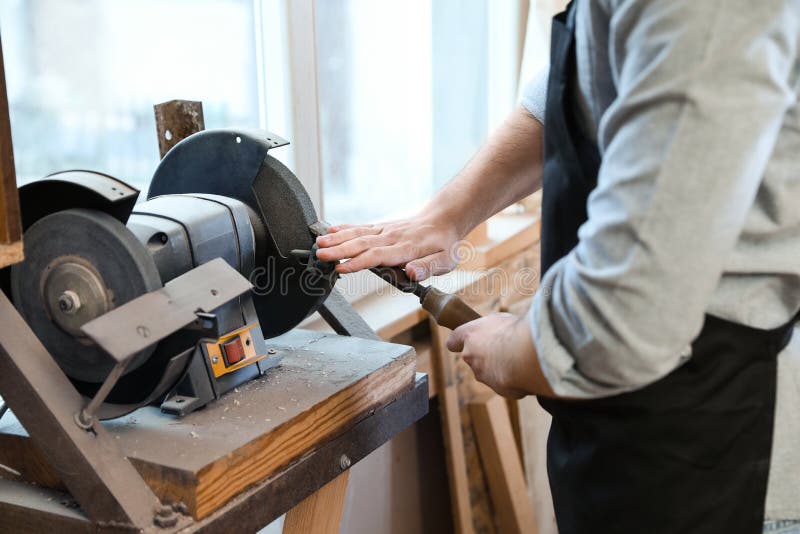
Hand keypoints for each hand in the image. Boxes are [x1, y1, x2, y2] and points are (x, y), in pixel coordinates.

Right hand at [315, 215, 460, 280]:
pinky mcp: (382, 227)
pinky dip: (345, 228)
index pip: (377, 256)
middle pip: (362, 243)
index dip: (358, 262)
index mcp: (406, 248)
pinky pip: (361, 227)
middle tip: (320, 254)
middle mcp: (392, 237)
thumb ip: (427, 268)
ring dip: (337, 237)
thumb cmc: (444, 244)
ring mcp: (386, 230)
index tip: (340, 267)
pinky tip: (331, 229)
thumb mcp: (445, 261)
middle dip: (339, 249)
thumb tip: (411, 273)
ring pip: (358, 233)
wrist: (444, 219)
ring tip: (319, 242)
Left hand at [447, 312, 554, 397]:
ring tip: (519, 359)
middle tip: (504, 349)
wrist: (529, 354)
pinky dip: (513, 379)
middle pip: (473, 358)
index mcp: (469, 335)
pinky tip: (525, 370)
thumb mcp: (501, 319)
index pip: (453, 342)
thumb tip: (494, 330)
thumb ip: (491, 327)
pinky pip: (505, 383)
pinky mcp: (497, 388)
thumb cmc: (515, 331)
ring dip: (500, 367)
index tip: (466, 342)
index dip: (459, 343)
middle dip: (486, 355)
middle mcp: (470, 356)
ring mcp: (482, 374)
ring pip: (489, 372)